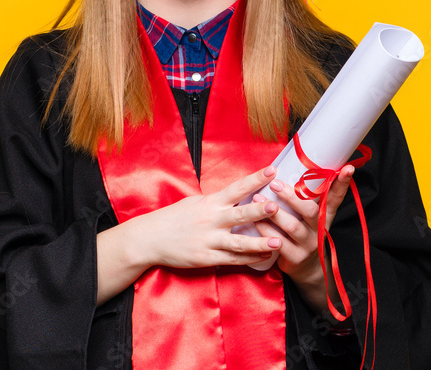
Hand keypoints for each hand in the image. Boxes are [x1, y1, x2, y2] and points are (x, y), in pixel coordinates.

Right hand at [96, 165, 284, 303]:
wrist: (150, 238)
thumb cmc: (174, 218)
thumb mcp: (195, 202)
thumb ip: (217, 200)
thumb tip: (239, 194)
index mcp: (210, 202)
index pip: (236, 188)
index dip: (255, 179)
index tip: (272, 170)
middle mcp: (211, 220)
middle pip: (240, 214)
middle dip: (259, 210)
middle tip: (276, 206)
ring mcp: (209, 240)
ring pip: (239, 242)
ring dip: (260, 242)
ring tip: (279, 242)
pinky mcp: (207, 258)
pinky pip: (232, 260)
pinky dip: (250, 259)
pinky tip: (265, 258)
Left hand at [252, 164, 354, 311]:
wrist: (307, 269)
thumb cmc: (307, 233)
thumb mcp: (316, 217)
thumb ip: (313, 197)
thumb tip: (307, 167)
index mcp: (326, 216)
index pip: (336, 197)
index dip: (342, 183)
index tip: (348, 168)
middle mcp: (320, 230)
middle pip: (311, 211)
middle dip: (293, 196)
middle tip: (275, 183)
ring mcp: (308, 245)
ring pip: (293, 227)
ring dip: (274, 212)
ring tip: (258, 198)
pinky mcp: (295, 258)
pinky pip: (279, 243)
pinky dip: (266, 231)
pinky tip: (255, 221)